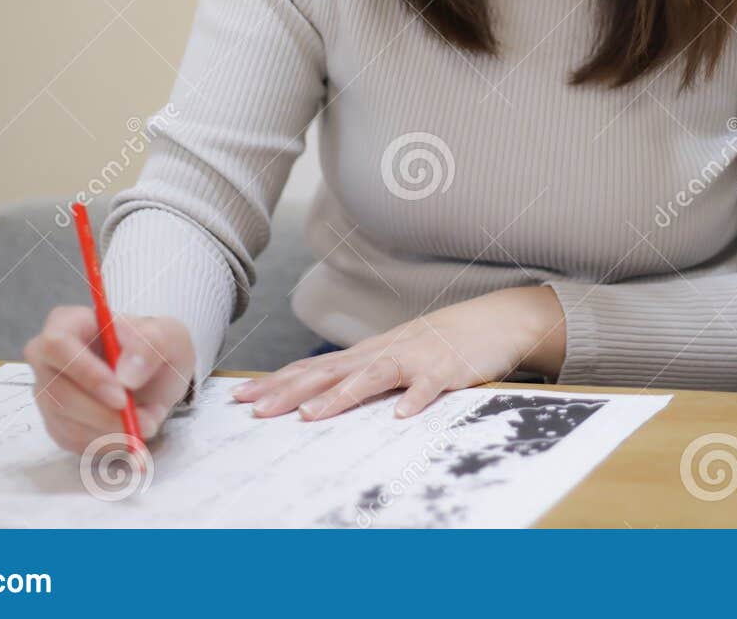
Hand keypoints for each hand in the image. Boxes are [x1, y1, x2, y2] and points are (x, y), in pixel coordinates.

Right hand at [23, 307, 194, 453]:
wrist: (155, 378)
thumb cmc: (155, 348)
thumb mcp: (169, 336)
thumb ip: (151, 344)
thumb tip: (126, 375)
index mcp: (68, 323)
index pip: (57, 345)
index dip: (86, 373)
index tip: (122, 395)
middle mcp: (48, 358)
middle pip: (57, 392)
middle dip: (104, 414)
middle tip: (145, 422)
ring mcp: (47, 392)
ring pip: (66, 422)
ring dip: (112, 430)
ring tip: (149, 420)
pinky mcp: (56, 423)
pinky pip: (73, 441)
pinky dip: (108, 442)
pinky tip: (131, 430)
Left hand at [232, 287, 566, 420]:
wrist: (494, 320)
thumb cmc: (439, 343)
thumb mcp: (393, 356)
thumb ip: (359, 374)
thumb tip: (315, 396)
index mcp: (367, 354)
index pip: (313, 368)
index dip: (277, 383)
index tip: (241, 399)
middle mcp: (384, 352)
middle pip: (330, 371)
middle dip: (291, 392)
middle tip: (258, 412)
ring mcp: (415, 358)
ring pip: (372, 376)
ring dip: (340, 396)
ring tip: (312, 416)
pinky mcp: (447, 369)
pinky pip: (430, 385)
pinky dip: (415, 398)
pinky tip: (401, 414)